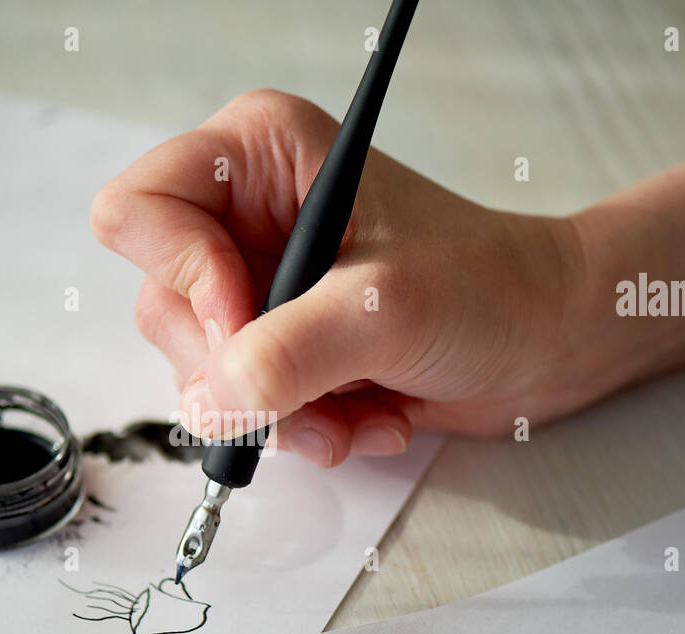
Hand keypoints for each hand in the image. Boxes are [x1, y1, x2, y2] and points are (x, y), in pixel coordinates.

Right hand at [91, 89, 594, 465]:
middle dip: (239, 369)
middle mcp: (243, 214)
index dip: (183, 279)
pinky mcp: (276, 339)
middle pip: (162, 305)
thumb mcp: (388, 309)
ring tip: (353, 412)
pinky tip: (364, 418)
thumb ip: (292, 351)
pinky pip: (240, 403)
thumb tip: (213, 402)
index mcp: (258, 156)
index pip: (138, 213)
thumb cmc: (491, 286)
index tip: (249, 322)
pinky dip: (300, 427)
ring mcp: (256, 280)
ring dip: (278, 413)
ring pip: (199, 368)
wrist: (545, 339)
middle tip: (312, 387)